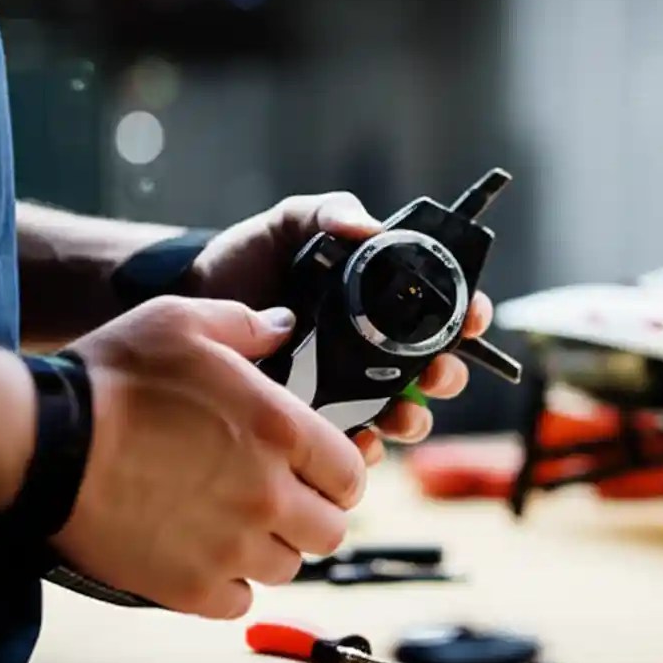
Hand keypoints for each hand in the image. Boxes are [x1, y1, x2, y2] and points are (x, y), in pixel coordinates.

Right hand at [50, 296, 365, 617]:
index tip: (319, 470)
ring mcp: (231, 546)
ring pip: (288, 567)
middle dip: (311, 514)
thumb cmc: (111, 378)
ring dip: (271, 548)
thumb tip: (281, 326)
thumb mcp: (181, 321)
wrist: (44, 441)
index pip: (350, 473)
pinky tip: (206, 554)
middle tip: (281, 500)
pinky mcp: (190, 587)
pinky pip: (239, 602)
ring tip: (237, 525)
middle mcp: (268, 494)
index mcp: (280, 430)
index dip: (338, 472)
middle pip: (330, 529)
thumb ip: (244, 324)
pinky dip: (228, 584)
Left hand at [187, 192, 493, 463]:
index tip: (473, 319)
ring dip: (413, 419)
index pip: (442, 310)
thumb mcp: (291, 224)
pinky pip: (352, 445)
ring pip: (402, 413)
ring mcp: (348, 386)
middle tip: (436, 373)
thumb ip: (330, 212)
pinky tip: (358, 443)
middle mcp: (374, 347)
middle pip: (433, 369)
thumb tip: (369, 225)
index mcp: (379, 299)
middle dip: (447, 375)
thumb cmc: (247, 258)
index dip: (468, 315)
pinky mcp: (316, 420)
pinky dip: (364, 450)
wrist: (189, 300)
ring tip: (400, 416)